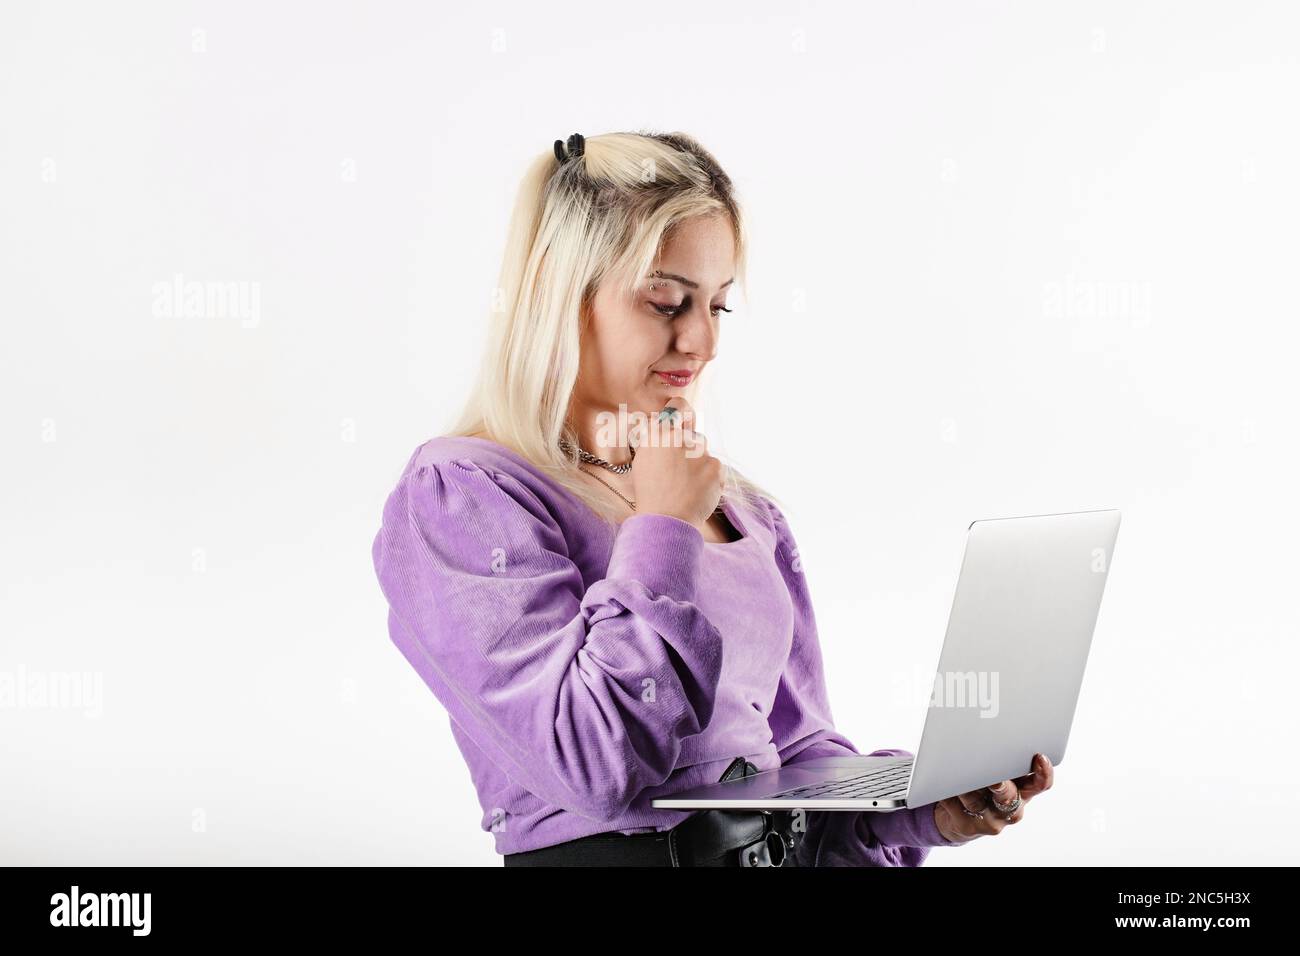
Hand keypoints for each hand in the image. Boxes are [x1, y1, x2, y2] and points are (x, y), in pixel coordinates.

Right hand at [628, 395, 723, 528]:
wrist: (666, 520)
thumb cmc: (651, 493)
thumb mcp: (643, 460)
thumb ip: (654, 438)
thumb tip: (662, 422)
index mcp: (659, 434)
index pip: (678, 406)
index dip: (680, 411)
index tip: (681, 418)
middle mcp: (680, 437)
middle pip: (693, 434)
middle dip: (690, 448)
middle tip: (680, 470)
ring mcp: (700, 451)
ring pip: (704, 452)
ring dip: (699, 463)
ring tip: (687, 485)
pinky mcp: (716, 466)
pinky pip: (715, 467)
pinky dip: (709, 478)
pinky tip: (697, 491)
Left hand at [932, 753, 1053, 843]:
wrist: (957, 817)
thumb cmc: (979, 786)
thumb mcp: (993, 772)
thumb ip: (997, 759)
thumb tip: (985, 737)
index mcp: (1023, 790)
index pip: (1040, 783)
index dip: (1043, 772)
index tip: (1039, 756)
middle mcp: (1011, 808)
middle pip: (1008, 795)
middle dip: (1000, 784)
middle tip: (994, 777)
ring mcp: (991, 820)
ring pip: (976, 799)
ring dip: (963, 784)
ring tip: (953, 770)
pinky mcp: (969, 827)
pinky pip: (955, 804)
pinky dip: (946, 792)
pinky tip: (942, 785)